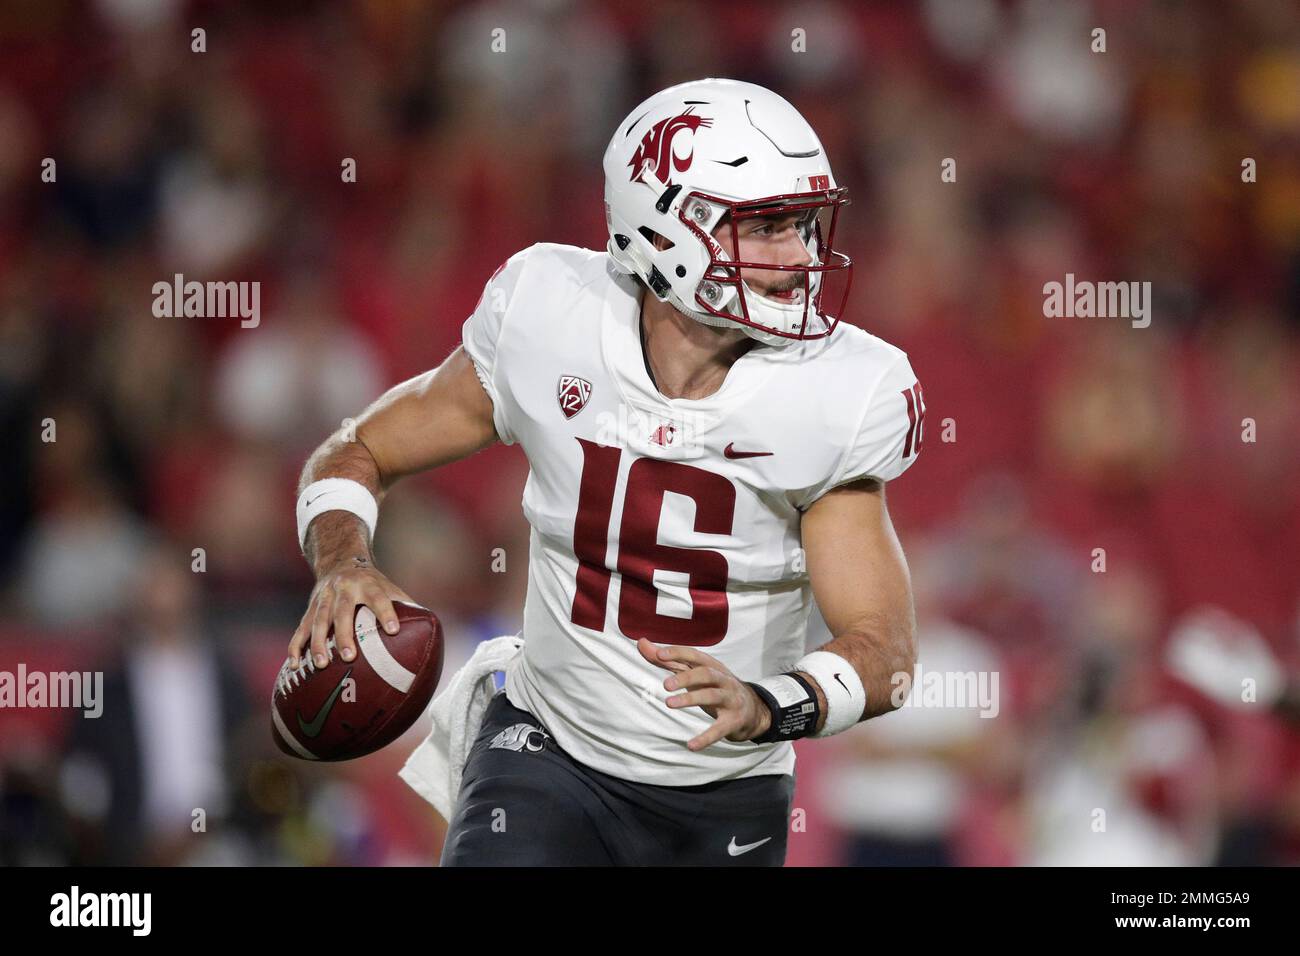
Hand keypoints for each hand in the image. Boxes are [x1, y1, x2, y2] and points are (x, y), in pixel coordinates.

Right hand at [288, 558, 414, 669]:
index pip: (379, 598)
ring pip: (317, 621)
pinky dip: (296, 647)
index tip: (393, 630)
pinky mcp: (310, 609)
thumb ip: (406, 605)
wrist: (341, 561)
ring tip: (322, 665)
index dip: (386, 612)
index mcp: (368, 584)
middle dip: (344, 634)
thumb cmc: (373, 583)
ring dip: (318, 643)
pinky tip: (294, 666)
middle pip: (342, 612)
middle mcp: (344, 590)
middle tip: (349, 657)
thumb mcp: (390, 587)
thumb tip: (431, 629)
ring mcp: (324, 599)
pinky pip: (300, 629)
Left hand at [636, 638, 771, 750]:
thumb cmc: (716, 687)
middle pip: (706, 673)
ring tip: (669, 704)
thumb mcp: (695, 673)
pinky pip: (719, 729)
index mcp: (712, 666)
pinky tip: (691, 745)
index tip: (659, 654)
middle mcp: (723, 680)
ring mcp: (730, 699)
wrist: (752, 710)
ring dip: (691, 699)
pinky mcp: (733, 721)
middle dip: (686, 678)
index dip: (679, 653)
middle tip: (665, 685)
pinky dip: (706, 737)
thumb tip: (641, 643)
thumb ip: (668, 660)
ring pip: (712, 696)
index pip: (695, 656)